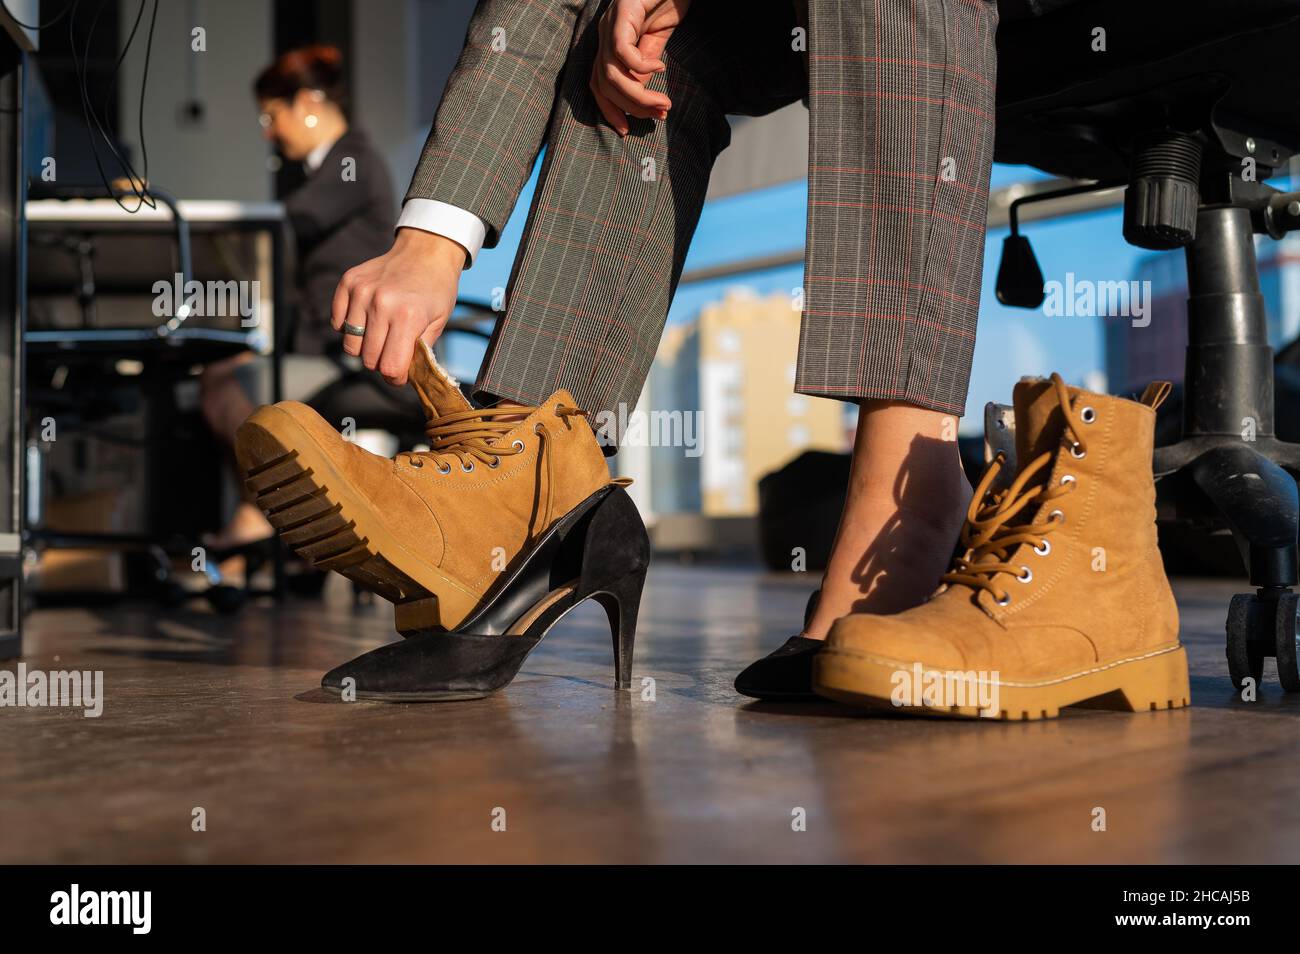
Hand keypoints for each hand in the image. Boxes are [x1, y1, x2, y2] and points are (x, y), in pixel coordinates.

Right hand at [331, 228, 465, 386]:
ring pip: (350, 344)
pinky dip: (348, 327)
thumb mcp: (439, 322)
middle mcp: (381, 304)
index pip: (390, 367)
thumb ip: (420, 352)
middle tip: (393, 351)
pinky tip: (366, 319)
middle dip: (381, 362)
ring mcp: (362, 292)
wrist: (425, 251)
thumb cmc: (436, 289)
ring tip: (381, 334)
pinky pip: (337, 322)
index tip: (400, 374)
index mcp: (408, 317)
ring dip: (364, 346)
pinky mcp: (348, 283)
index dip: (395, 378)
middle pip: (368, 359)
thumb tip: (402, 376)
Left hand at [589, 0, 691, 136]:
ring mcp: (610, 24)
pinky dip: (641, 67)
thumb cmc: (667, 2)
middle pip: (604, 85)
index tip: (626, 130)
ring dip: (638, 95)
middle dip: (632, 107)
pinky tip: (660, 71)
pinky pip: (622, 51)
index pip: (598, 86)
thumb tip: (639, 97)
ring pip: (612, 73)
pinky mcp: (622, 12)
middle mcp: (604, 36)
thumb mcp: (656, 42)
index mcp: (609, 46)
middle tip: (660, 114)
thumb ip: (644, 68)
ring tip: (663, 103)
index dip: (609, 110)